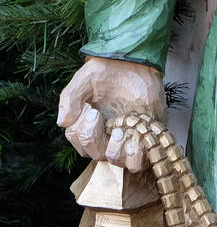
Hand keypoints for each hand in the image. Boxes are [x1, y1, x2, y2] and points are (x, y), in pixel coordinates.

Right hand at [57, 55, 166, 171]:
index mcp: (88, 126)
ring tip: (120, 132)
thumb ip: (70, 98)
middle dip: (93, 137)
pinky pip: (138, 162)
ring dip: (115, 152)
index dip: (81, 129)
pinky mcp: (145, 139)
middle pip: (94, 154)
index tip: (89, 108)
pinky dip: (136, 159)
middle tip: (98, 114)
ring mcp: (126, 140)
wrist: (136, 64)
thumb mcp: (84, 79)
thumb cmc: (107, 72)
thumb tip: (62, 122)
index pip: (78, 140)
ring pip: (116, 162)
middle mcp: (106, 137)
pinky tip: (135, 144)